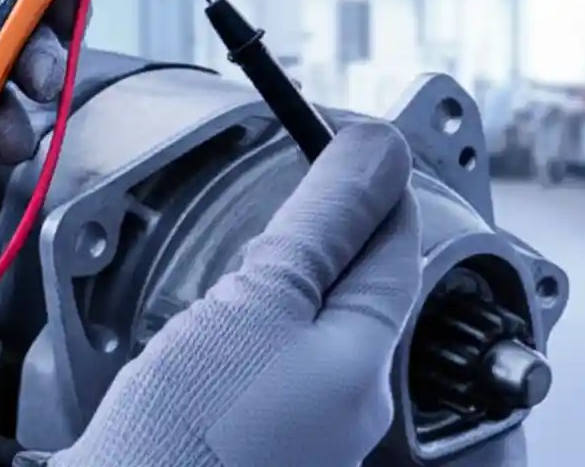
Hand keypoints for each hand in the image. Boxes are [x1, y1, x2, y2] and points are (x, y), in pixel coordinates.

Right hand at [48, 122, 421, 466]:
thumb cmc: (187, 437)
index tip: (349, 147)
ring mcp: (298, 429)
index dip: (375, 189)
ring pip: (305, 326)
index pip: (397, 249)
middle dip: (324, 233)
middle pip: (353, 288)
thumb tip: (381, 150)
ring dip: (277, 281)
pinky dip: (242, 329)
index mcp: (365, 364)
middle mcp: (343, 403)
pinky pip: (263, 365)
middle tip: (289, 187)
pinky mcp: (247, 442)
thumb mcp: (262, 301)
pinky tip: (204, 329)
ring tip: (239, 258)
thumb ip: (323, 223)